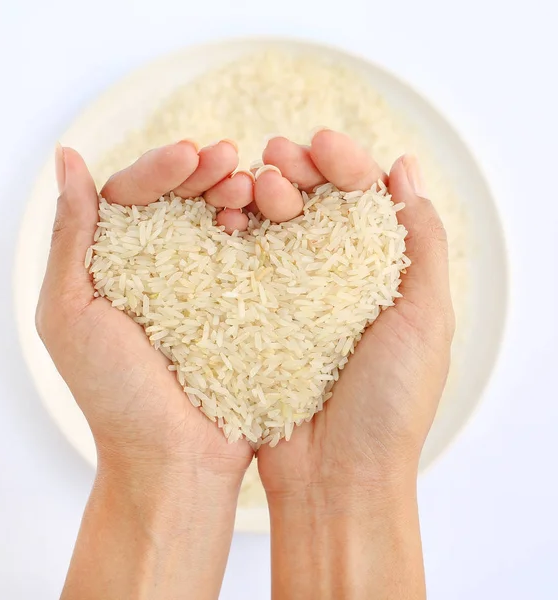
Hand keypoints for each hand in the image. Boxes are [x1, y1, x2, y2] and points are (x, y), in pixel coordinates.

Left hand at [36, 140, 257, 599]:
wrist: (175, 457)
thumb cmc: (114, 393)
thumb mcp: (71, 312)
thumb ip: (70, 236)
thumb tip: (66, 156)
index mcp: (114, 261)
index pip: (134, 195)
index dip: (160, 168)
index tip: (191, 154)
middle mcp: (159, 265)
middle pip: (181, 199)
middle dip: (203, 172)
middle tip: (228, 159)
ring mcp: (205, 283)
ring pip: (220, 219)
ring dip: (236, 192)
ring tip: (251, 183)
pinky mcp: (242, 303)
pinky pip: (252, 255)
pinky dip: (260, 229)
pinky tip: (268, 216)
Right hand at [255, 130, 454, 598]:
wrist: (335, 477)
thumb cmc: (390, 403)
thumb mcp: (426, 318)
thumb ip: (421, 240)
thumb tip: (403, 166)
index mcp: (378, 273)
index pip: (361, 199)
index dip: (343, 164)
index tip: (321, 143)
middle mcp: (332, 279)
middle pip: (312, 205)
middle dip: (296, 171)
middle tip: (275, 156)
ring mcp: (288, 298)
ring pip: (271, 228)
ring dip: (261, 195)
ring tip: (249, 183)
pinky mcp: (251, 318)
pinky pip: (239, 266)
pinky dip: (232, 234)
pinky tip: (225, 218)